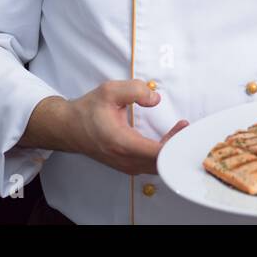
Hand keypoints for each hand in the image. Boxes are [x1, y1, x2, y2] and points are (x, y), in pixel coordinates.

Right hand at [61, 80, 188, 175]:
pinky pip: (151, 165)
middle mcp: (126, 160)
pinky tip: (170, 138)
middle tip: (189, 128)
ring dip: (172, 150)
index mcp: (122, 144)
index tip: (185, 129)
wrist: (68, 128)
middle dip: (178, 146)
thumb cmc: (87, 111)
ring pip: (158, 166)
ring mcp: (126, 166)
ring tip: (182, 130)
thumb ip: (135, 90)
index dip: (176, 143)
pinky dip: (163, 154)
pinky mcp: (127, 165)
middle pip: (162, 163)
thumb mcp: (110, 91)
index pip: (158, 154)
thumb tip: (156, 98)